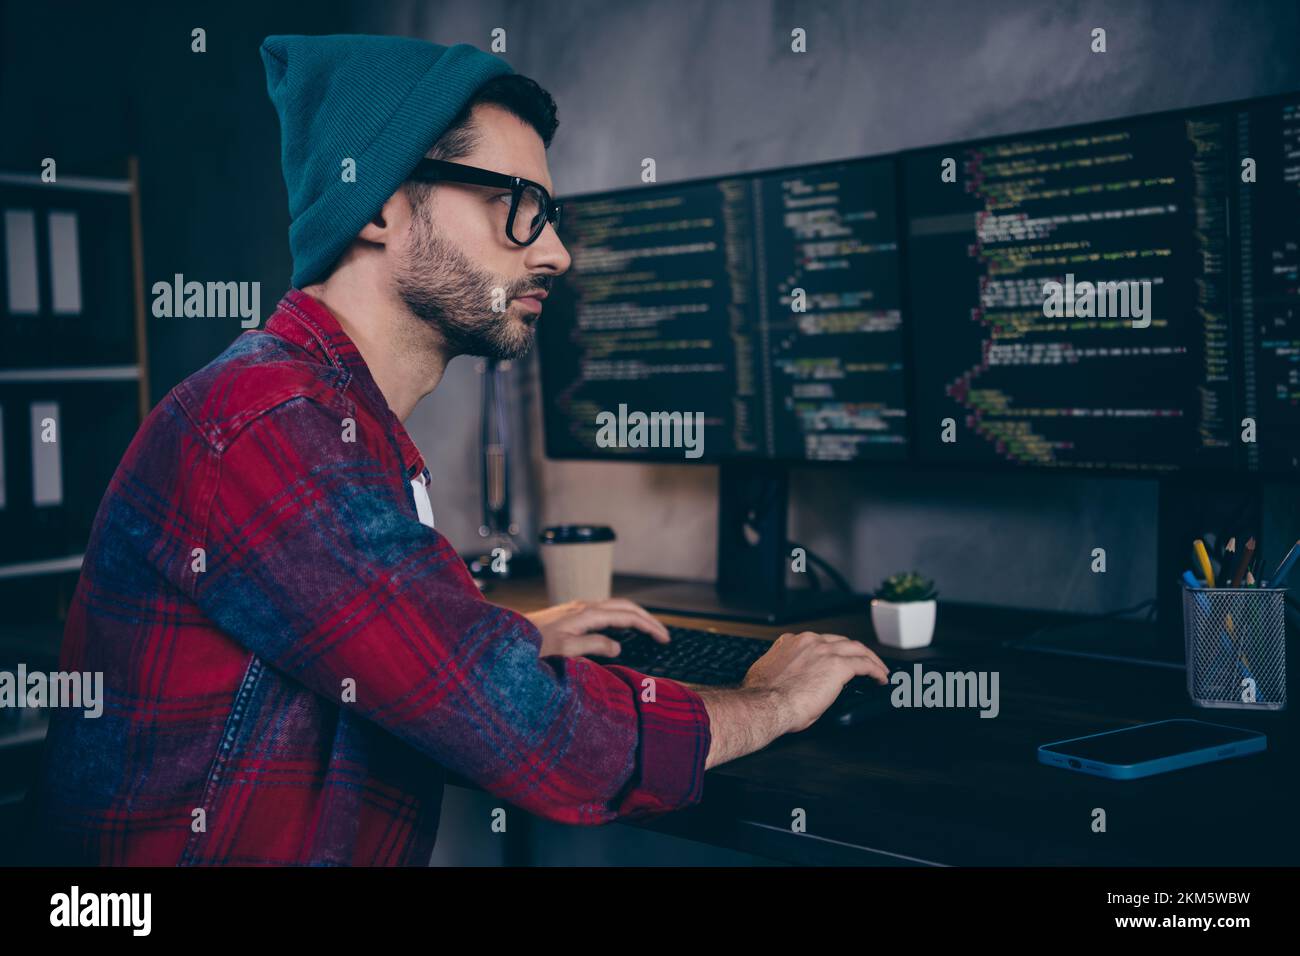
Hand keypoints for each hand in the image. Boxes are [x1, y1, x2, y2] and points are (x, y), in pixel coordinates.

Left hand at [525, 598, 669, 658]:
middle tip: (663, 634)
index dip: (649, 626)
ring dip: (635, 615)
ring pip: (615, 605)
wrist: (507, 634)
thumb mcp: (564, 649)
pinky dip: (621, 616)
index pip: (628, 616)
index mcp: (588, 614)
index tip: (664, 637)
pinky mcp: (572, 612)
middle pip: (626, 606)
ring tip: (648, 629)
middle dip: (648, 618)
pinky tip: (620, 628)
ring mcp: (578, 607)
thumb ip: (593, 647)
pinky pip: (604, 610)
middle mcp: (585, 606)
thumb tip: (618, 647)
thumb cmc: (532, 644)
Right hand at [741, 631, 888, 733]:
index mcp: (790, 643)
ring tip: (879, 670)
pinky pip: (864, 664)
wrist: (765, 705)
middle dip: (854, 652)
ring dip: (871, 659)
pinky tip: (880, 678)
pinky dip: (875, 670)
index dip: (831, 651)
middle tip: (864, 662)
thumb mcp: (772, 676)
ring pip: (857, 648)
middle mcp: (809, 642)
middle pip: (841, 641)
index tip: (836, 660)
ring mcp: (824, 651)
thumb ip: (786, 672)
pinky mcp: (838, 665)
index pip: (818, 642)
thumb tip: (792, 682)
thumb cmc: (763, 697)